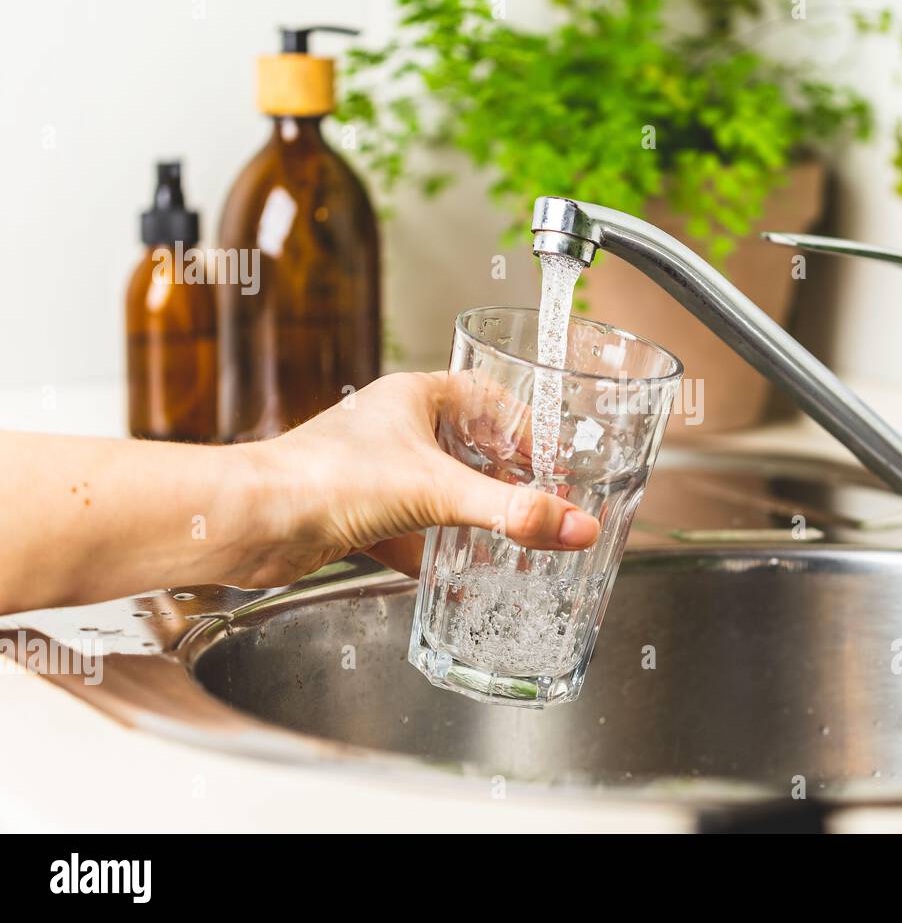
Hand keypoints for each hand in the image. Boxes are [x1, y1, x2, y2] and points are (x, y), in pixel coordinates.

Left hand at [234, 372, 598, 587]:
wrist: (252, 523)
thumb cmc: (323, 479)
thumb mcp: (437, 492)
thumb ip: (511, 512)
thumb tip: (575, 525)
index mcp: (413, 398)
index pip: (488, 397)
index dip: (525, 425)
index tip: (551, 460)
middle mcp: (394, 430)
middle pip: (467, 448)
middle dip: (503, 479)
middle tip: (538, 504)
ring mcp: (374, 472)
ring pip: (438, 493)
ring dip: (471, 518)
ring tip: (508, 543)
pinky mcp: (356, 513)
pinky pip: (410, 531)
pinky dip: (434, 555)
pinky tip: (456, 579)